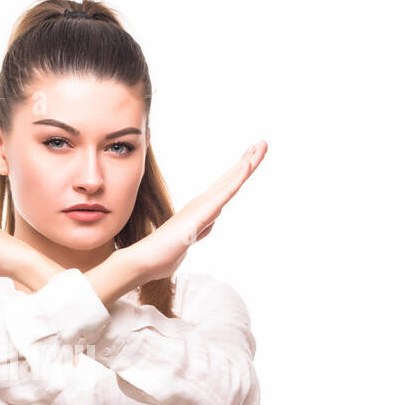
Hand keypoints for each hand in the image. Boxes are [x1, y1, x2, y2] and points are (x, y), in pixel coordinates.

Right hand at [122, 141, 266, 282]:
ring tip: (261, 145)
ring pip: (230, 182)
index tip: (249, 158)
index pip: (224, 188)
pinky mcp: (202, 214)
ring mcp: (202, 207)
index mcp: (200, 210)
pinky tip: (246, 166)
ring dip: (247, 163)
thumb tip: (211, 223)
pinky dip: (236, 179)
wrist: (143, 262)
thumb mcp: (187, 242)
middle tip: (262, 142)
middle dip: (247, 160)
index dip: (237, 172)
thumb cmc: (161, 256)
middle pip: (229, 179)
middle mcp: (201, 203)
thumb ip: (200, 231)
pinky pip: (223, 194)